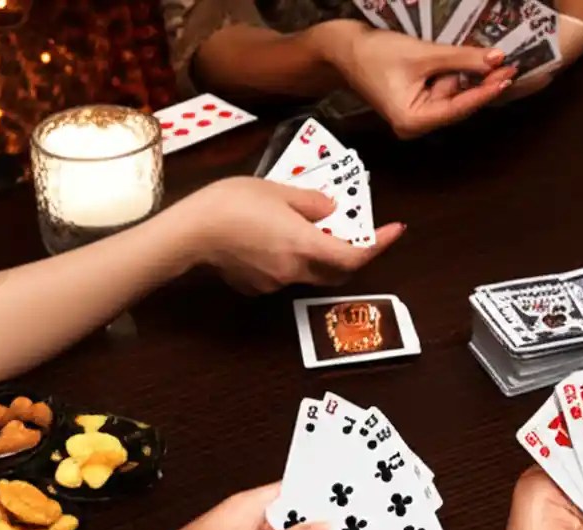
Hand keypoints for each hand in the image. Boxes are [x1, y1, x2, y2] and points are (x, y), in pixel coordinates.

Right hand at [168, 177, 403, 293]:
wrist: (187, 232)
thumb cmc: (230, 204)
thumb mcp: (276, 190)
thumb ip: (311, 202)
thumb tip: (332, 210)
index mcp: (306, 246)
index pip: (356, 255)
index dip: (379, 245)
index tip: (395, 230)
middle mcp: (296, 271)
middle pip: (338, 271)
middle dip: (352, 254)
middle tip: (355, 232)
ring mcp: (276, 283)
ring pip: (311, 272)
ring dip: (318, 254)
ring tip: (302, 226)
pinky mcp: (256, 287)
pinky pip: (284, 275)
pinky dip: (289, 259)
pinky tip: (271, 239)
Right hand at [319, 21, 516, 138]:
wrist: (342, 49)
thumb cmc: (373, 54)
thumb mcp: (422, 55)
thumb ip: (461, 59)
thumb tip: (495, 59)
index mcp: (413, 121)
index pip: (458, 108)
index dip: (485, 92)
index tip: (507, 78)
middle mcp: (416, 125)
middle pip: (458, 103)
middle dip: (481, 83)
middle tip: (508, 66)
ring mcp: (417, 114)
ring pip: (453, 94)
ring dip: (468, 76)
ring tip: (490, 60)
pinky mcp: (417, 102)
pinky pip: (443, 89)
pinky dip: (455, 75)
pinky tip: (470, 62)